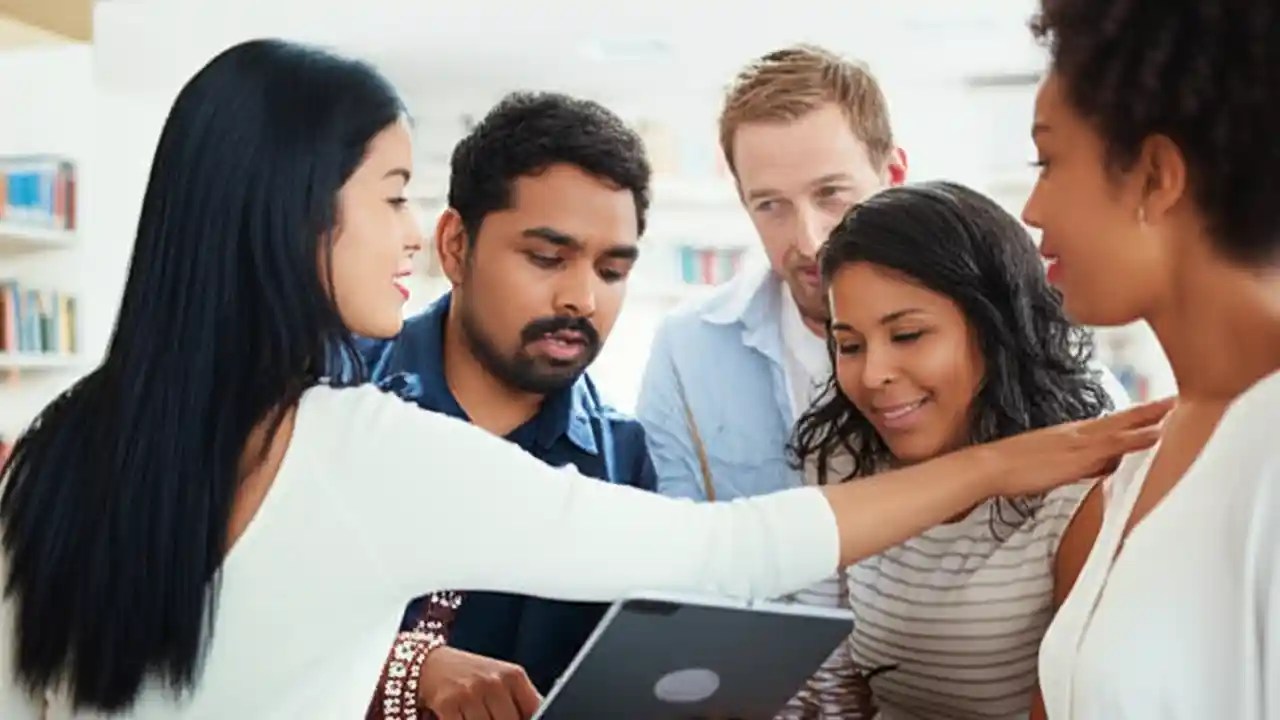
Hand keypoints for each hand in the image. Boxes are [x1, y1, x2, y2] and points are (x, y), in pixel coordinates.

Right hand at [418, 646, 542, 719]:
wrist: (434, 664)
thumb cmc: (474, 676)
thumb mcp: (503, 680)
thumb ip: (523, 702)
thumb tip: (541, 717)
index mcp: (514, 676)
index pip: (535, 711)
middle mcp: (493, 682)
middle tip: (494, 716)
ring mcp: (470, 693)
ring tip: (480, 715)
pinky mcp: (448, 704)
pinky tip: (464, 717)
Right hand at [977, 397, 1174, 496]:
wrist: (991, 466)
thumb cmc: (1011, 468)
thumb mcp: (1047, 464)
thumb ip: (1072, 464)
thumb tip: (1094, 468)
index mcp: (1068, 435)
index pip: (1106, 423)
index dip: (1128, 417)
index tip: (1148, 409)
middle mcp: (1076, 434)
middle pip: (1117, 420)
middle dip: (1145, 411)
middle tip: (1170, 399)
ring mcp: (1078, 442)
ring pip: (1120, 428)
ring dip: (1146, 419)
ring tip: (1171, 408)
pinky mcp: (1078, 454)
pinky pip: (1115, 444)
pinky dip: (1136, 437)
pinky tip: (1156, 433)